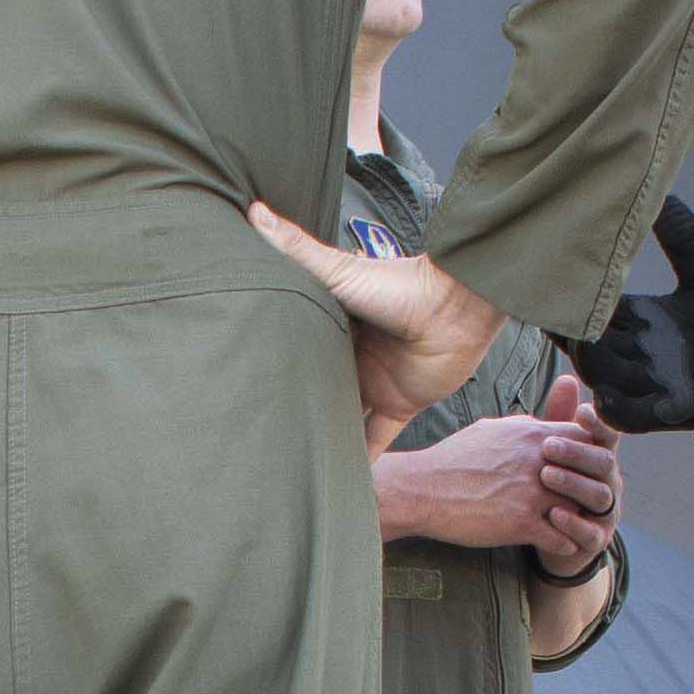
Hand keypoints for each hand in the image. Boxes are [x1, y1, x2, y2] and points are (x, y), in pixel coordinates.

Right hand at [247, 203, 500, 448]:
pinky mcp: (399, 404)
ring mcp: (374, 382)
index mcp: (331, 325)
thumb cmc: (399, 284)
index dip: (271, 365)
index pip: (295, 349)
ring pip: (341, 417)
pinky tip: (341, 483)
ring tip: (286, 465)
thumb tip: (253, 209)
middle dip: (292, 407)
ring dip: (323, 436)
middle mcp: (350, 356)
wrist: (455, 308)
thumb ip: (295, 247)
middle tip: (255, 433)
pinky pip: (377, 438)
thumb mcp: (337, 270)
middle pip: (316, 387)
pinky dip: (363, 461)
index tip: (238, 384)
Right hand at [381, 378, 623, 563]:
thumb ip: (523, 427)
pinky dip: (565, 544)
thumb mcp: (491, 429)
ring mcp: (533, 494)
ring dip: (582, 520)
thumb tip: (539, 424)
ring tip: (579, 527)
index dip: (590, 458)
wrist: (423, 489)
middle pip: (591, 476)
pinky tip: (559, 544)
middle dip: (592, 490)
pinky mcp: (522, 523)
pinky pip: (562, 539)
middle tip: (589, 503)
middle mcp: (540, 462)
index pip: (587, 441)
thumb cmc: (452, 459)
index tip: (585, 472)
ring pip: (581, 509)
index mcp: (534, 436)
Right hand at [567, 198, 693, 434]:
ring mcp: (650, 383)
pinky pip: (628, 416)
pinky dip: (613, 407)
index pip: (591, 308)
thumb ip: (679, 232)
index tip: (547, 277)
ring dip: (589, 360)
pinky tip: (607, 391)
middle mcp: (637, 351)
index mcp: (639, 318)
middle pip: (587, 342)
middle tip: (554, 309)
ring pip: (601, 375)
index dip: (568, 298)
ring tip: (583, 340)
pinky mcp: (669, 410)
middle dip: (569, 329)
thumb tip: (657, 184)